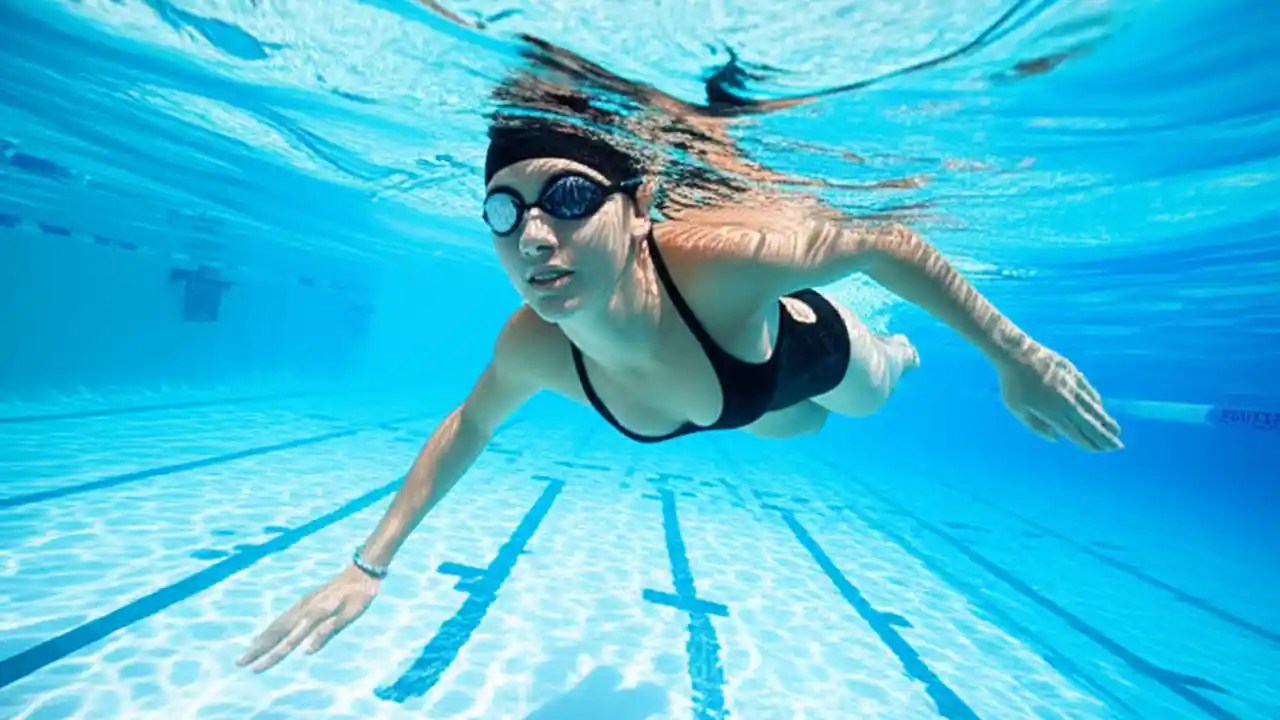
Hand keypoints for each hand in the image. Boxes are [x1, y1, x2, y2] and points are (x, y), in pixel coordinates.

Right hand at [237, 563, 379, 671]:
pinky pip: (283, 617)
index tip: (255, 670)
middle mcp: (304, 609)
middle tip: (239, 662)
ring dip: (261, 638)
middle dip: (257, 648)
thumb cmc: (359, 596)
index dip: (271, 657)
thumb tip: (306, 652)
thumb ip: (328, 632)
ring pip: (277, 623)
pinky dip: (271, 628)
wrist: (362, 570)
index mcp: (314, 615)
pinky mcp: (305, 601)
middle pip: (276, 632)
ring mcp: (303, 603)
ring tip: (248, 651)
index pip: (288, 642)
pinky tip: (267, 633)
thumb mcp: (350, 615)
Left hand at [997, 344, 1122, 451]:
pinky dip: (1096, 402)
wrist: (1017, 354)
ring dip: (1105, 421)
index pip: (1076, 433)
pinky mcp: (1073, 373)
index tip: (1101, 451)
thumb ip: (1036, 426)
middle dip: (1105, 437)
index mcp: (1053, 413)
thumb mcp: (1018, 409)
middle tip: (1117, 447)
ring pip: (1094, 408)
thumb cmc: (1012, 384)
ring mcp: (1072, 386)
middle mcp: (1067, 401)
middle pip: (1090, 423)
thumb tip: (1057, 438)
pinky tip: (1100, 408)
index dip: (1089, 443)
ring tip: (1115, 431)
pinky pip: (1089, 391)